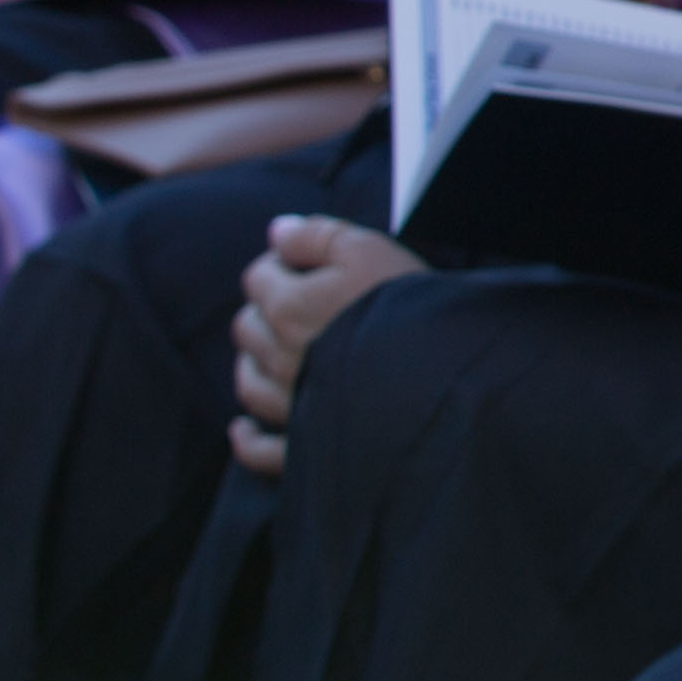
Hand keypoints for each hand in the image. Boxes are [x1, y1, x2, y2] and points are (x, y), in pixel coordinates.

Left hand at [226, 215, 426, 476]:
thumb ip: (317, 235)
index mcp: (287, 307)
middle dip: (265, 309)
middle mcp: (279, 357)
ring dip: (254, 363)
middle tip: (302, 303)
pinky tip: (242, 428)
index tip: (307, 262)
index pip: (259, 276)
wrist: (439, 373)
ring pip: (248, 381)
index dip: (281, 263)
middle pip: (247, 326)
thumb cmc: (406, 307)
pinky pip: (260, 449)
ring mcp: (289, 403)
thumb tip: (276, 231)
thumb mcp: (368, 249)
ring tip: (278, 353)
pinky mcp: (306, 442)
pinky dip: (247, 438)